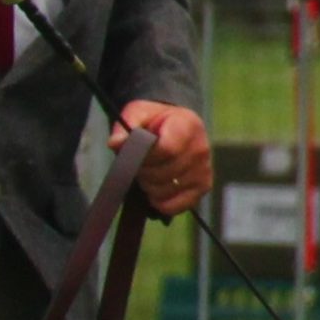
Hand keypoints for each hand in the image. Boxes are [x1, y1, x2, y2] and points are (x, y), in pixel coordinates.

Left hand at [116, 100, 211, 216]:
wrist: (176, 126)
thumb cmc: (154, 120)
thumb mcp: (137, 113)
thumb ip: (126, 126)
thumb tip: (116, 143)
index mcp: (187, 126)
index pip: (167, 150)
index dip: (144, 157)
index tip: (134, 154)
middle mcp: (201, 149)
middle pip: (164, 173)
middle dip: (143, 172)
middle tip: (137, 165)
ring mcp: (204, 170)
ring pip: (167, 191)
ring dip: (149, 187)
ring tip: (147, 174)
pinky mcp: (203, 187)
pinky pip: (176, 205)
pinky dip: (160, 202)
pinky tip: (154, 190)